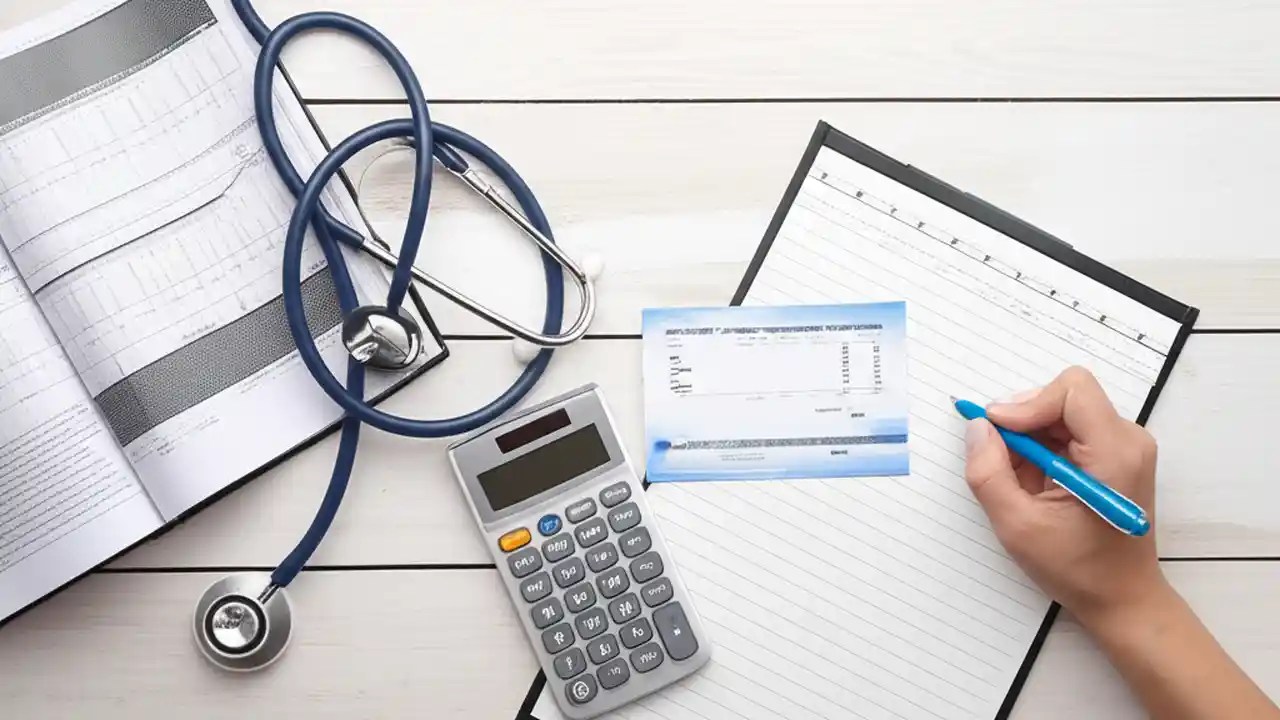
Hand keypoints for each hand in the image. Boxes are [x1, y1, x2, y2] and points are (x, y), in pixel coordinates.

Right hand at [963, 366, 1168, 626]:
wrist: (1122, 598)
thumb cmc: (1076, 569)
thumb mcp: (1017, 526)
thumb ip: (989, 473)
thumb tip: (977, 427)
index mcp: (1114, 454)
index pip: (1072, 390)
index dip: (1027, 403)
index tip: (995, 430)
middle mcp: (1128, 440)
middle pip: (1066, 397)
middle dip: (1024, 420)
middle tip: (999, 456)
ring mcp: (1125, 446)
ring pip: (1064, 411)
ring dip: (1030, 435)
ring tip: (1018, 478)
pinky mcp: (1116, 455)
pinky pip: (1071, 430)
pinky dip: (1043, 446)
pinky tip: (1035, 481)